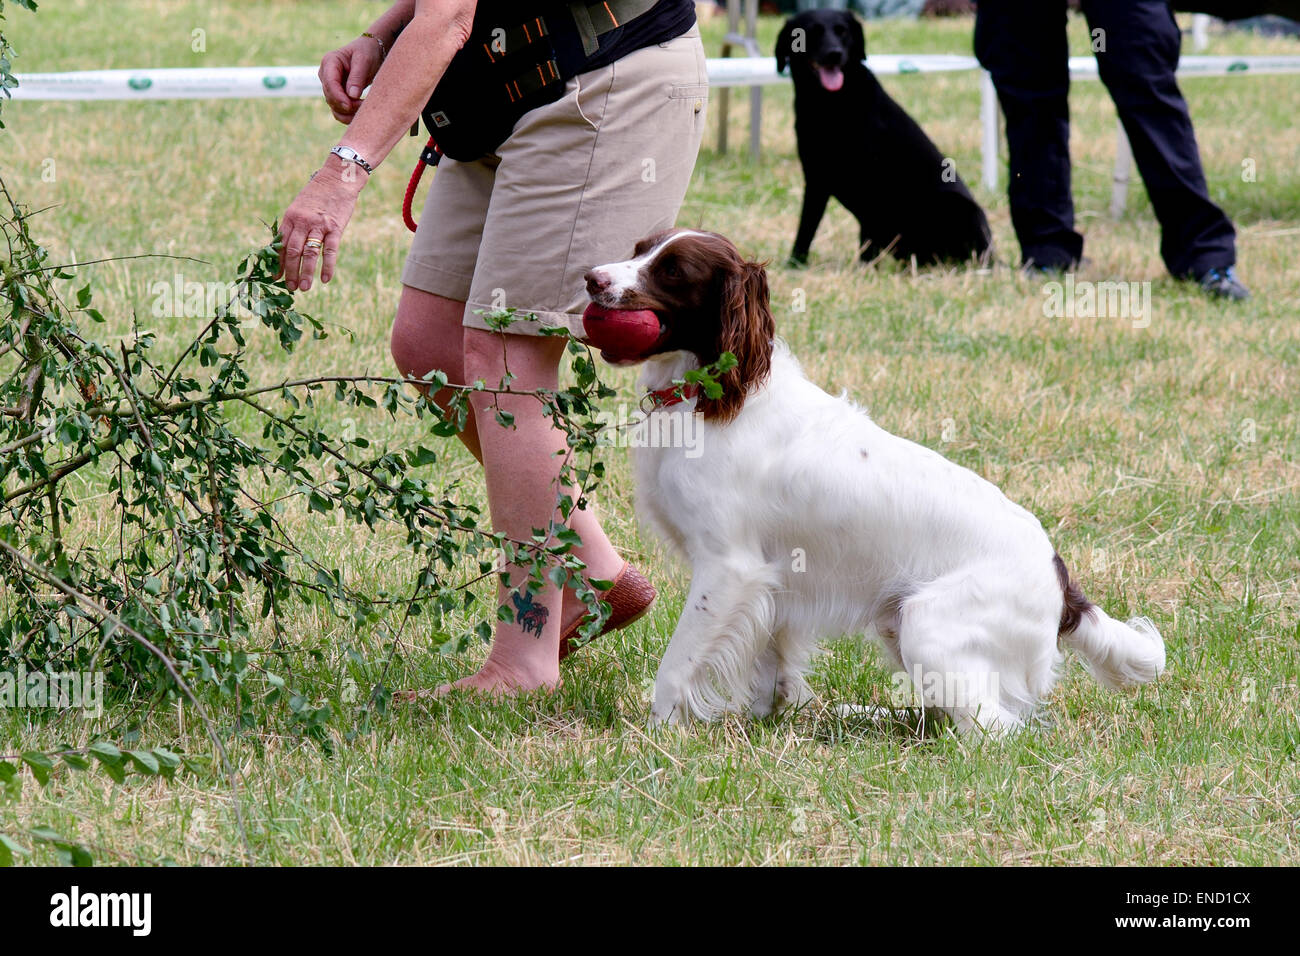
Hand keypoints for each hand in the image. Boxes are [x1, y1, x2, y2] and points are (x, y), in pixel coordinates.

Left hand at [276, 163, 363, 291]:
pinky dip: (327, 266)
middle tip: (291, 288)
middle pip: (292, 252)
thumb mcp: (299, 207)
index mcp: (290, 218)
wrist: (337, 179)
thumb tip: (286, 248)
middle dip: (290, 272)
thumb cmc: (318, 195)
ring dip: (306, 273)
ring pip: (309, 254)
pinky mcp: (335, 227)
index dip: (277, 263)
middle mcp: (302, 222)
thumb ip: (294, 226)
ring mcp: (319, 225)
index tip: (276, 277)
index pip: (281, 244)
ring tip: (305, 288)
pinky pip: (330, 250)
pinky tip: (325, 279)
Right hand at [319, 36, 383, 124]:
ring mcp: (330, 87)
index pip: (330, 83)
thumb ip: (357, 77)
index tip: (350, 105)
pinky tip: (361, 114)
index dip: (338, 96)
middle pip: (331, 97)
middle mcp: (326, 75)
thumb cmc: (367, 52)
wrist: (370, 52)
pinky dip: (349, 116)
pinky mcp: (337, 96)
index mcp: (329, 62)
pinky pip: (339, 111)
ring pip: (334, 107)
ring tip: (364, 108)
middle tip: (364, 105)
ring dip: (349, 113)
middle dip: (347, 105)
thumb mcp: (364, 60)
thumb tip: (351, 96)